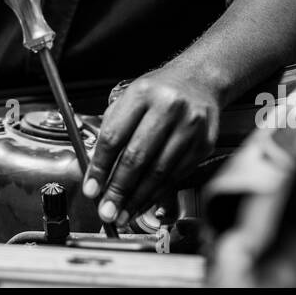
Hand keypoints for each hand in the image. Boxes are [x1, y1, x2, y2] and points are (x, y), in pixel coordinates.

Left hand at [82, 65, 219, 226]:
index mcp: (142, 93)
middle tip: (106, 211)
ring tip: (123, 213)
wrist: (199, 80)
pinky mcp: (204, 143)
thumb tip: (98, 172)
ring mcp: (190, 126)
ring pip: (159, 172)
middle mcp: (168, 107)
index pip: (114, 136)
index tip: (91, 189)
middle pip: (137, 157)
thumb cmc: (160, 91)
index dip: (100, 168)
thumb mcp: (130, 98)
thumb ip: (112, 131)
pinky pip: (176, 175)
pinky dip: (158, 193)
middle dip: (118, 190)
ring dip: (138, 198)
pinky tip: (145, 202)